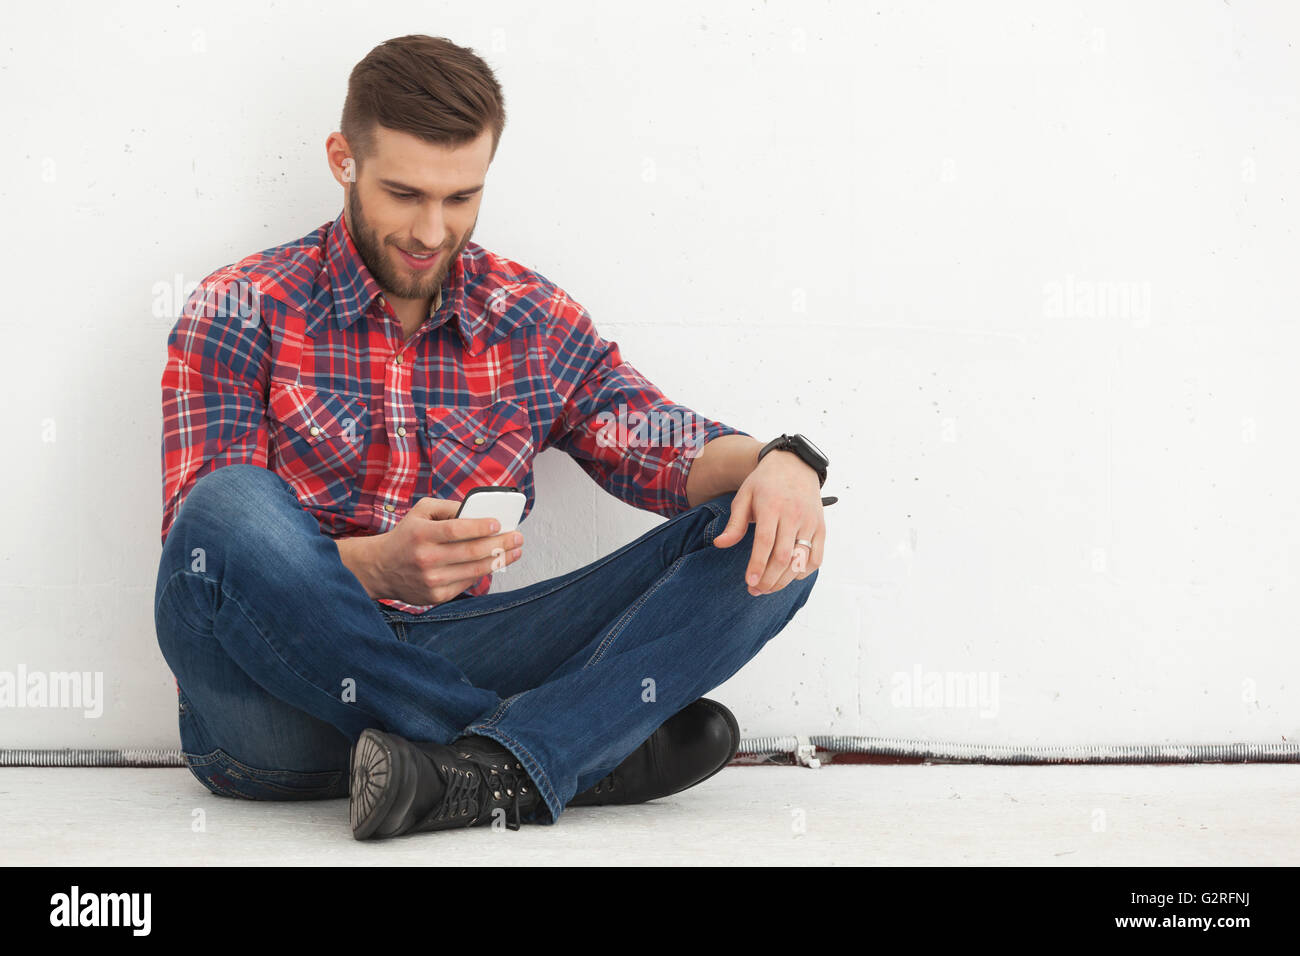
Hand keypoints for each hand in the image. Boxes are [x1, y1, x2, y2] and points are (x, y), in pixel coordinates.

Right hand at [366, 498, 524, 605]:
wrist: (380, 568)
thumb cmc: (407, 535)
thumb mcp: (421, 512)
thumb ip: (449, 507)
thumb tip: (479, 510)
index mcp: (420, 534)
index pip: (456, 530)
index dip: (480, 527)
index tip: (499, 523)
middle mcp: (425, 558)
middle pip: (471, 552)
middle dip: (500, 544)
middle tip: (518, 537)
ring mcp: (430, 580)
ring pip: (474, 570)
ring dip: (500, 560)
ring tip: (515, 551)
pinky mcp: (435, 596)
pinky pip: (467, 583)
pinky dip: (483, 573)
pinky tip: (494, 563)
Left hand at [710, 450, 824, 595]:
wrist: (794, 465)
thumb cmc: (764, 483)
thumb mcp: (744, 497)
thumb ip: (734, 523)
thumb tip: (720, 544)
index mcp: (772, 506)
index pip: (765, 542)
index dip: (757, 565)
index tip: (749, 582)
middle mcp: (794, 515)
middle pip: (783, 556)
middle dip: (769, 579)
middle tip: (755, 590)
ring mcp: (810, 522)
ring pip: (800, 561)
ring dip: (784, 580)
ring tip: (768, 588)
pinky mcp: (821, 527)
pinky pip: (816, 557)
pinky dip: (804, 572)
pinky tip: (789, 576)